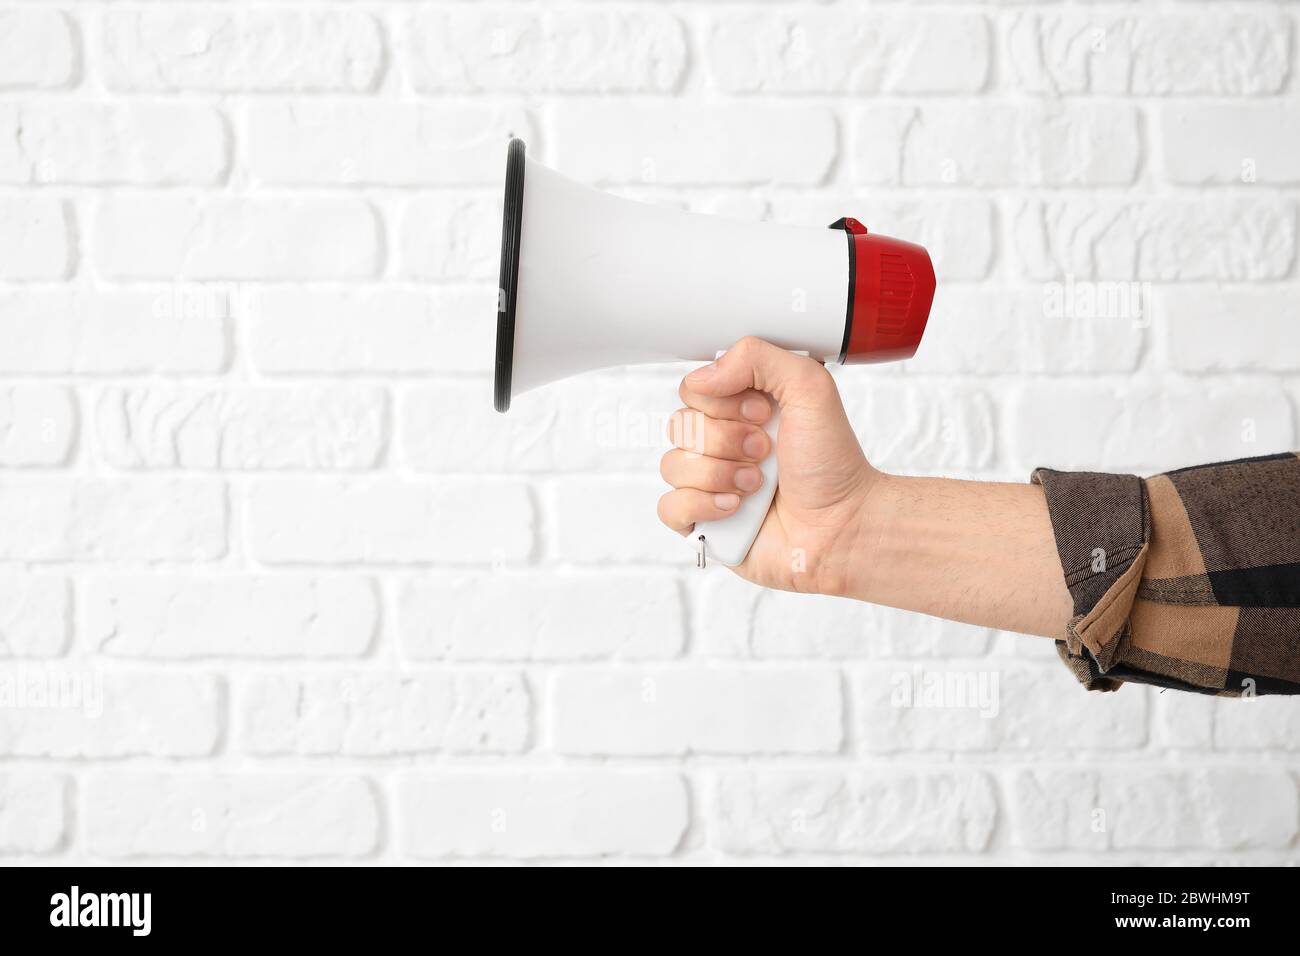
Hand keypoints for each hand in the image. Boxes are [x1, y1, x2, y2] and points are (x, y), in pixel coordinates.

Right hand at [658, 337, 879, 594]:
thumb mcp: (810, 388)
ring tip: (756, 484)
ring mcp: (710, 482)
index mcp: (741, 407)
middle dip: (726, 439)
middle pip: (680, 424)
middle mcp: (723, 441)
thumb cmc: (832, 465)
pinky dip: (703, 505)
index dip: (724, 401)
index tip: (762, 413)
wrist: (843, 525)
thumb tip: (704, 376)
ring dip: (719, 473)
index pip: (694, 388)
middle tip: (764, 451)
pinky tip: (736, 508)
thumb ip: (758, 357)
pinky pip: (670, 506)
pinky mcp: (703, 519)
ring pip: (672, 464)